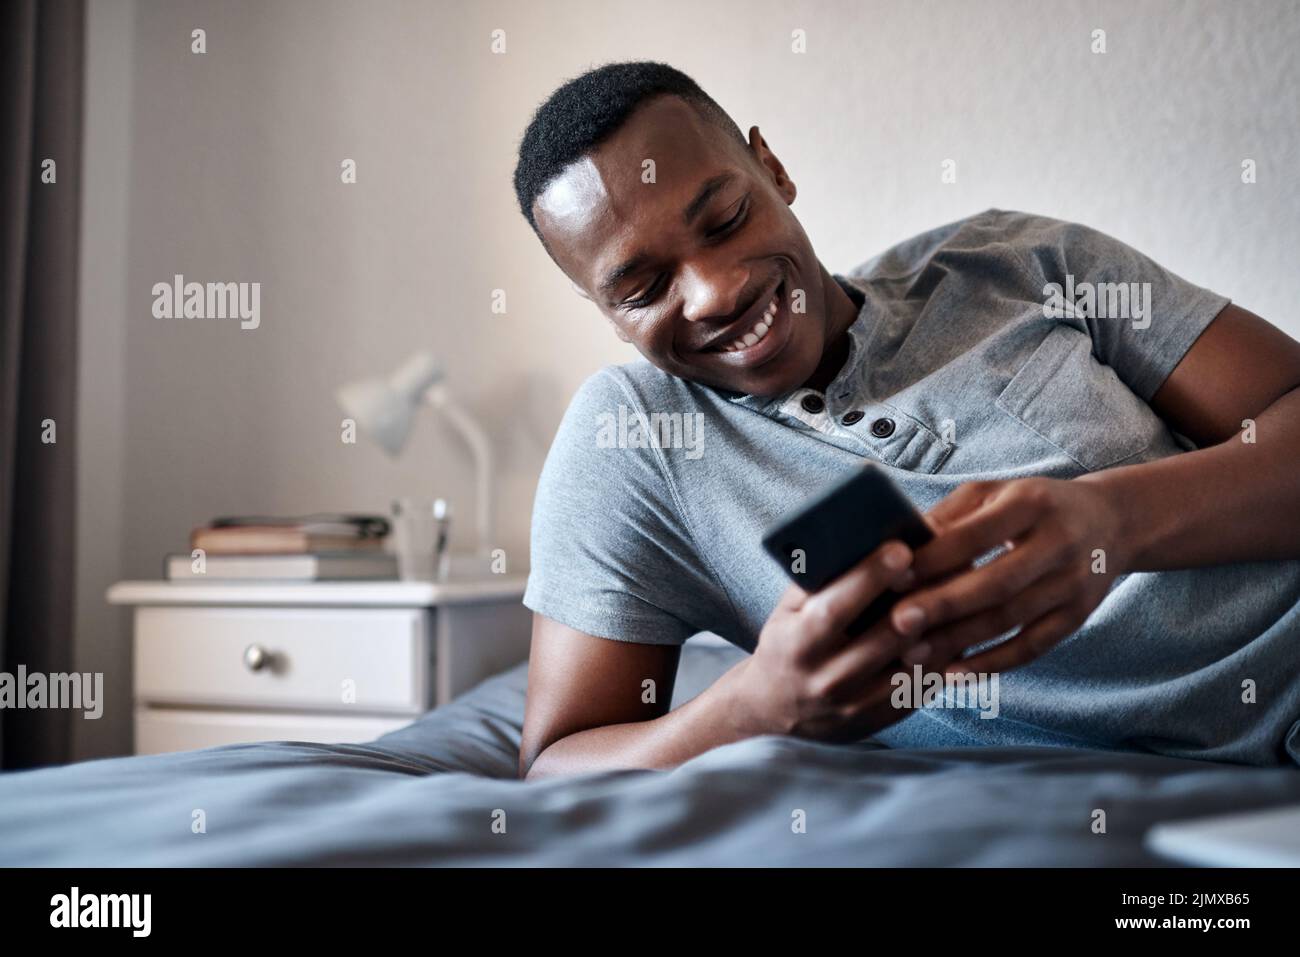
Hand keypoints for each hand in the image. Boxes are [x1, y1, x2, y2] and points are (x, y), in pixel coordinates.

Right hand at [736, 540, 956, 741]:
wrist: (777, 711)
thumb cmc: (788, 643)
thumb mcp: (787, 612)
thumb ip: (818, 583)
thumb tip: (862, 537)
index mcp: (797, 644)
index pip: (835, 609)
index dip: (869, 578)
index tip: (901, 549)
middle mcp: (825, 679)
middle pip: (882, 639)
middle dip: (918, 600)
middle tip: (950, 564)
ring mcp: (856, 705)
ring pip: (912, 667)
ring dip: (942, 629)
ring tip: (964, 592)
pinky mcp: (881, 720)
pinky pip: (923, 687)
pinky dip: (946, 657)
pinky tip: (960, 628)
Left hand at [889, 477, 1125, 673]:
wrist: (1111, 521)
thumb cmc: (1031, 505)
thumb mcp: (994, 494)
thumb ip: (949, 517)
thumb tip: (897, 548)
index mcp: (1031, 502)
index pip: (975, 535)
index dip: (934, 559)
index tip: (893, 577)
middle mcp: (1059, 543)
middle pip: (996, 583)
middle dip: (943, 605)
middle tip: (897, 623)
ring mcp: (1074, 583)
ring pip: (1011, 620)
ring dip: (959, 641)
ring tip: (912, 655)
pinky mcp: (1079, 615)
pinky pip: (1032, 647)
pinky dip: (992, 664)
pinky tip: (954, 675)